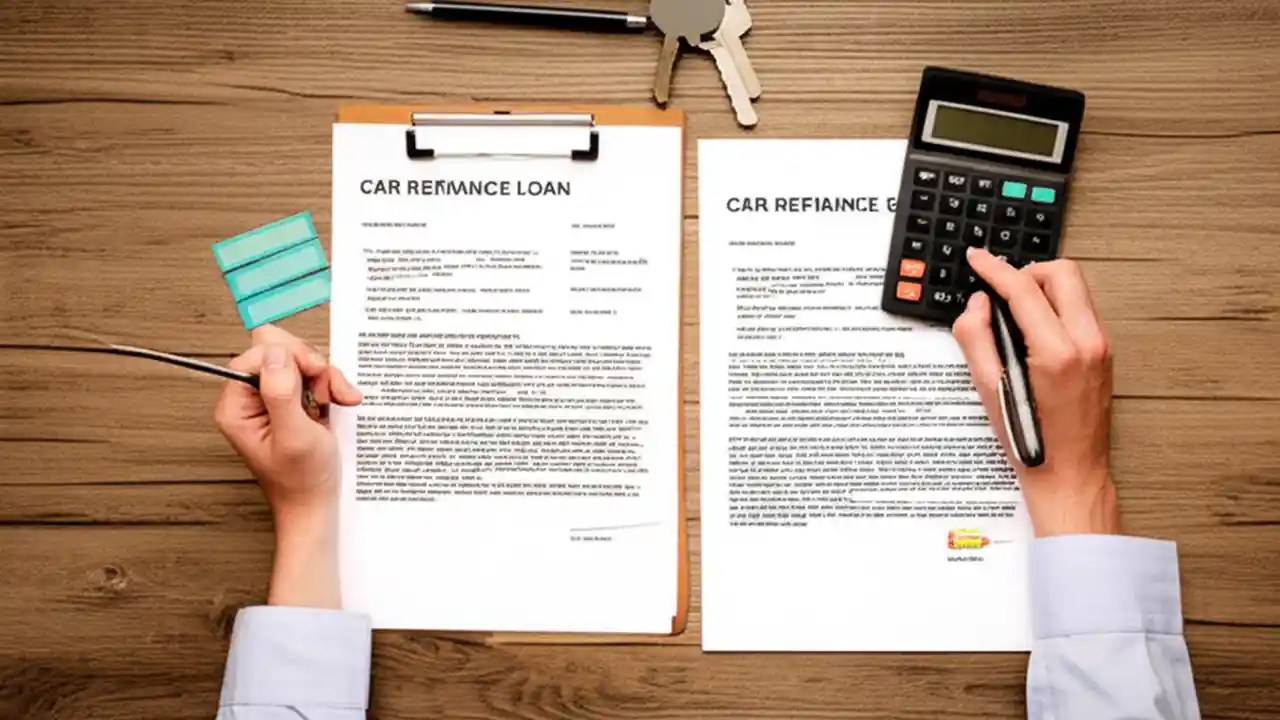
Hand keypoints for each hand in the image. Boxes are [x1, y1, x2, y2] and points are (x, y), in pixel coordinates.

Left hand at [214, 325, 361, 606]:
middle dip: (311, 367)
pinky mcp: (293, 401)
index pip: (257, 354)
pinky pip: (313, 375)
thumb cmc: (303, 481)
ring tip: (335, 401)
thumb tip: (275, 353)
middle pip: (280, 352)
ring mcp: (273, 398)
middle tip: (326, 392)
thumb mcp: (294, 435)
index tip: (313, 373)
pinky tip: (339, 402)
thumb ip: (280, 391)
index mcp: (236, 407)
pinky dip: (331, 385)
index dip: (288, 357)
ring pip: (301, 361)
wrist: (317, 503)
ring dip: (326, 378)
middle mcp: (251, 399)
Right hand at [953, 249, 1119, 537]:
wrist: (1070, 475)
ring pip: (1075, 289)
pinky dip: (1054, 308)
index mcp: (1058, 352)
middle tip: (1000, 287)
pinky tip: (1031, 330)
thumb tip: (977, 306)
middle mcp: (1087, 343)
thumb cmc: (1034, 445)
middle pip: (1063, 273)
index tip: (978, 260)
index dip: (995, 268)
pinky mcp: (1103, 354)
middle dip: (1027, 272)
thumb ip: (976, 340)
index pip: (1024, 289)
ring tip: (1012, 312)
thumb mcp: (989, 392)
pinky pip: (1080, 310)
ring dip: (1042, 290)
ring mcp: (1100, 348)